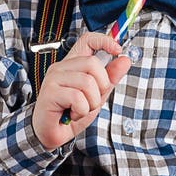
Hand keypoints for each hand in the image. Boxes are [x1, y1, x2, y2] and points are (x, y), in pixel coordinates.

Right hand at [31, 32, 131, 150]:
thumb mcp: (98, 95)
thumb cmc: (72, 113)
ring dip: (91, 102)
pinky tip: (72, 114)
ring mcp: (54, 79)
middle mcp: (61, 67)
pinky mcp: (50, 92)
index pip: (87, 40)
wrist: (52, 134)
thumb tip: (125, 60)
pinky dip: (81, 111)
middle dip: (101, 86)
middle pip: (92, 63)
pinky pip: (77, 97)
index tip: (118, 50)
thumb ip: (110, 78)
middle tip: (92, 100)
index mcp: (73, 64)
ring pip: (87, 82)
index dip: (104, 41)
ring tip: (80, 109)